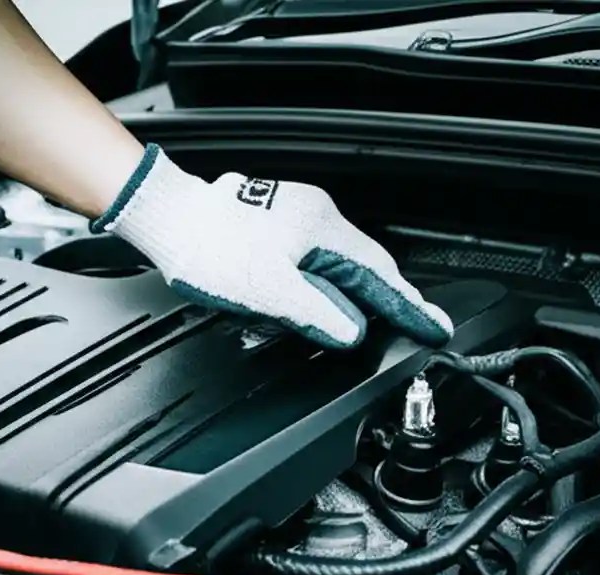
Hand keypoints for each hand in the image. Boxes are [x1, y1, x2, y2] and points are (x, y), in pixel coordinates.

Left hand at [92, 145, 453, 348]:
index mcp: (322, 229)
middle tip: (419, 323)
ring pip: (340, 261)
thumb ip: (317, 315)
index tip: (435, 326)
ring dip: (360, 291)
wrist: (164, 217)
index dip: (409, 306)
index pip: (380, 276)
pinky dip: (330, 282)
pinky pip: (316, 258)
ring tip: (383, 316)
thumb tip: (352, 332)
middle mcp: (314, 216)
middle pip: (366, 265)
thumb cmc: (208, 246)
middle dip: (393, 298)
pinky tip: (325, 298)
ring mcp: (293, 217)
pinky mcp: (272, 225)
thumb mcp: (270, 293)